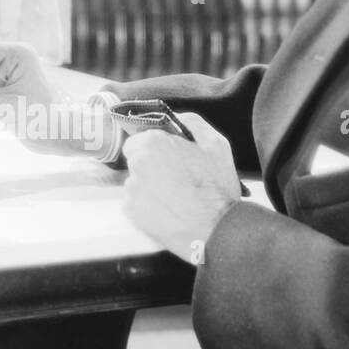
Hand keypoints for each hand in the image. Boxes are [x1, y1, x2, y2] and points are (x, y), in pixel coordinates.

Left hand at [121, 113, 240, 263]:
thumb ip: (191, 122)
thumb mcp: (215, 144)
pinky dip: (148, 208)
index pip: (138, 140)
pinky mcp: (131, 212)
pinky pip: (136, 205)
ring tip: (174, 198)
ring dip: (149, 188)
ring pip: (136, 184)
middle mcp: (137, 163)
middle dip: (151, 168)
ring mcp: (132, 189)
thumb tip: (175, 118)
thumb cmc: (217, 188)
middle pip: (136, 162)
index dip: (154, 150)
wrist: (216, 229)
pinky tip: (168, 211)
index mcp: (153, 142)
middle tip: (175, 180)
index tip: (168, 159)